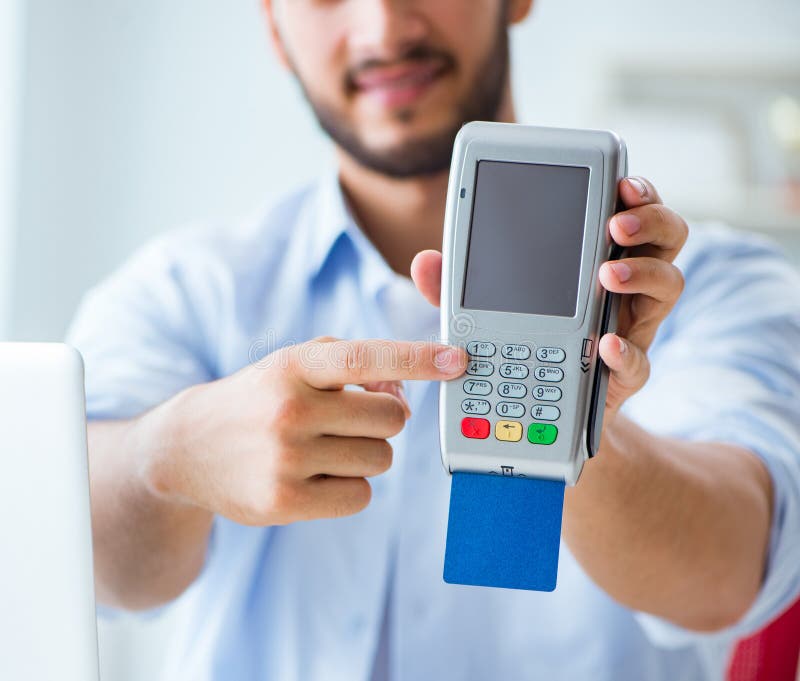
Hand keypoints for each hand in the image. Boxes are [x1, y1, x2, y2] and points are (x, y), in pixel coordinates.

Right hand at [142, 338, 466, 524]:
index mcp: (293, 367)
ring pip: (380, 459)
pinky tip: (316, 477)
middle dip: (384, 420)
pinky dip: (350, 486)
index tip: (457, 360)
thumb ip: (353, 367)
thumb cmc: (260, 399)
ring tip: (326, 447)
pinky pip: (361, 497)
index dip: (416, 357)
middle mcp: (289, 410)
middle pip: (391, 420)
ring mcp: (285, 460)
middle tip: (353, 420)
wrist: (189, 447)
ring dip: (365, 453)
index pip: (365, 358)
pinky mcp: (284, 502)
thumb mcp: (294, 366)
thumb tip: (403, 395)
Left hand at [411, 176, 686, 420]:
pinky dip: (625, 350)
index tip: (621, 181)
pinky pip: (642, 359)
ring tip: (607, 275)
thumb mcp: (484, 309)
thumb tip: (424, 262)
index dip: (635, 192)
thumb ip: (458, 287)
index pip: (628, 212)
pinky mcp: (626, 373)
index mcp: (596, 257)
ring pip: (670, 285)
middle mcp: (626, 286)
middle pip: (667, 238)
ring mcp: (632, 326)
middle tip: (617, 225)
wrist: (547, 412)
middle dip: (650, 221)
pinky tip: (605, 344)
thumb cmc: (523, 344)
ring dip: (644, 274)